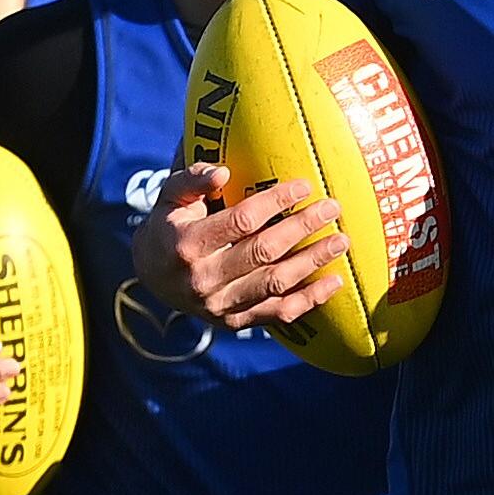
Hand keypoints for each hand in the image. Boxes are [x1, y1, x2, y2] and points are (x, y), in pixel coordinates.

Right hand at [156, 167, 349, 330]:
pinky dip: (310, 300)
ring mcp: (221, 305)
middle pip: (265, 251)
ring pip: (276, 283)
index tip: (304, 185)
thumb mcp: (169, 197)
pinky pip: (278, 314)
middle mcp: (205, 279)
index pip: (241, 221)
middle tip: (332, 208)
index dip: (275, 202)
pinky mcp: (235, 322)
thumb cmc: (169, 225)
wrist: (152, 277)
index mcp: (188, 244)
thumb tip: (223, 172)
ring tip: (341, 242)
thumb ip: (190, 179)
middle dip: (303, 228)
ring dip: (312, 262)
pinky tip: (334, 282)